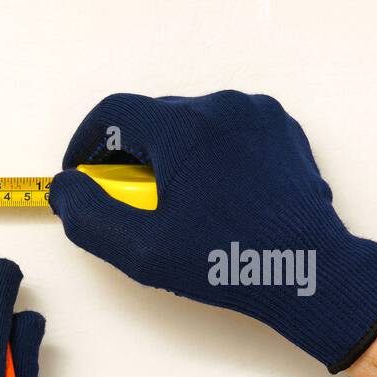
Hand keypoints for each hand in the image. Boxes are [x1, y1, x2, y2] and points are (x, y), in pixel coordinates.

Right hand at [48, 91, 376, 372]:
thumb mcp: (140, 250)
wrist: (310, 269)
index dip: (85, 143)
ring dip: (169, 154)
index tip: (79, 174)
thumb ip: (88, 214)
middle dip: (128, 154)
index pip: (112, 113)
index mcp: (183, 128)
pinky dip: (208, 154)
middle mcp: (221, 107)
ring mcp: (257, 114)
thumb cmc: (227, 262)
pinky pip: (229, 130)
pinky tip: (211, 196)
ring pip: (191, 123)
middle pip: (152, 117)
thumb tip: (65, 187)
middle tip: (124, 199)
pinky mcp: (282, 129)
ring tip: (172, 200)